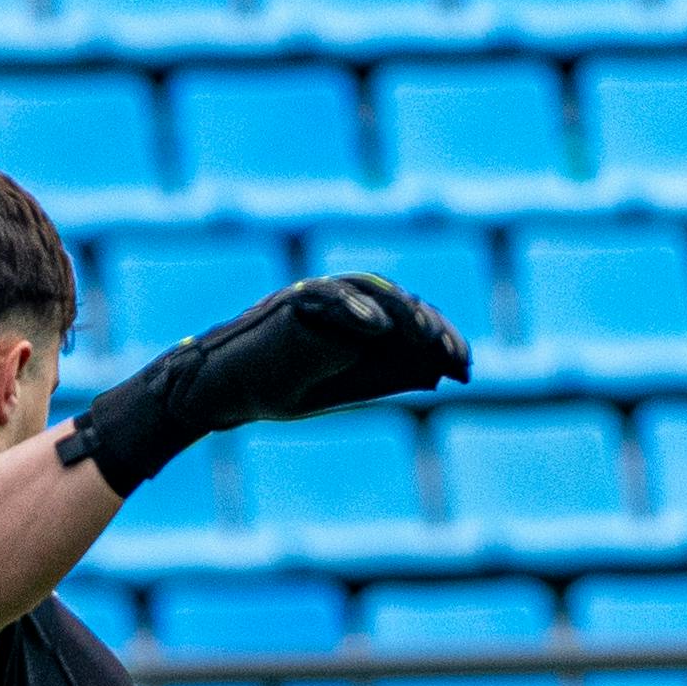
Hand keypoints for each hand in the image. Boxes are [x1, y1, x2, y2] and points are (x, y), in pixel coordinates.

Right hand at [59, 273, 473, 496]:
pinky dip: (355, 310)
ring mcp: (317, 295)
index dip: (440, 339)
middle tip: (457, 357)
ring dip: (403, 314)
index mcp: (357, 319)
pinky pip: (328, 295)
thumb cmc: (277, 389)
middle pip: (398, 302)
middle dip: (432, 329)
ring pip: (371, 291)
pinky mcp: (292, 299)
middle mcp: (342, 300)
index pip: (409, 320)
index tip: (465, 368)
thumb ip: (387, 375)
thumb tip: (440, 373)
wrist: (221, 394)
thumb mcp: (344, 387)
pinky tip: (379, 330)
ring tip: (428, 340)